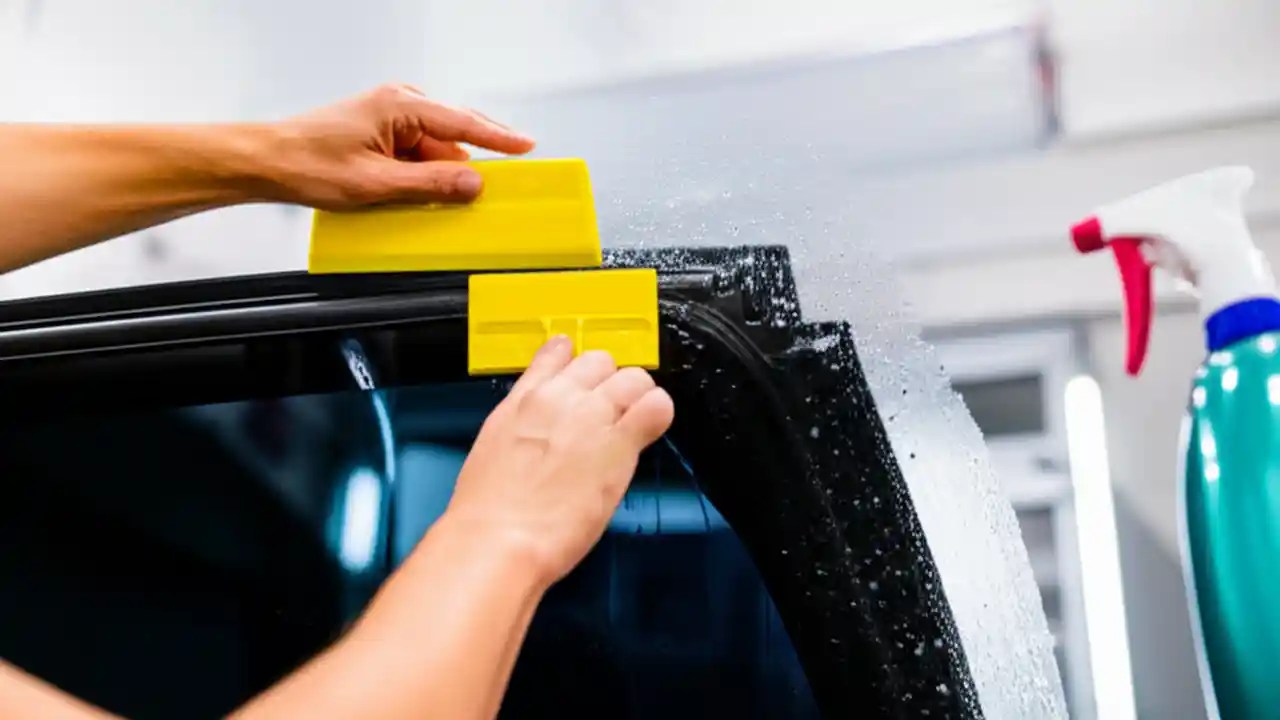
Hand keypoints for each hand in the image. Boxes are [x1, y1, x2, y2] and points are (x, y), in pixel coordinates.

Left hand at [264, 84, 534, 208]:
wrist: (268, 162)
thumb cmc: (309, 163)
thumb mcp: (376, 184)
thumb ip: (430, 184)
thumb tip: (472, 183)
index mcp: (400, 106)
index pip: (463, 122)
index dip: (499, 138)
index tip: (527, 146)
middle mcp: (398, 105)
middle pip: (453, 137)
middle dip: (469, 166)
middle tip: (494, 190)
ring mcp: (390, 119)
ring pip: (435, 151)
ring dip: (440, 177)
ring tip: (442, 205)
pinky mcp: (382, 135)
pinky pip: (417, 156)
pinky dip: (422, 177)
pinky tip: (420, 199)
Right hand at [444, 338, 674, 587]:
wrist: (497, 539)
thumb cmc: (488, 513)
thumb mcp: (493, 451)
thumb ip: (523, 431)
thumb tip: (536, 438)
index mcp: (523, 400)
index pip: (556, 354)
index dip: (574, 363)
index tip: (583, 376)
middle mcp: (558, 398)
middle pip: (600, 361)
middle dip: (609, 382)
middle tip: (611, 413)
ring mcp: (591, 416)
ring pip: (633, 377)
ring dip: (637, 397)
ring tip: (633, 424)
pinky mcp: (619, 443)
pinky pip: (655, 407)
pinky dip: (658, 413)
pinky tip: (650, 429)